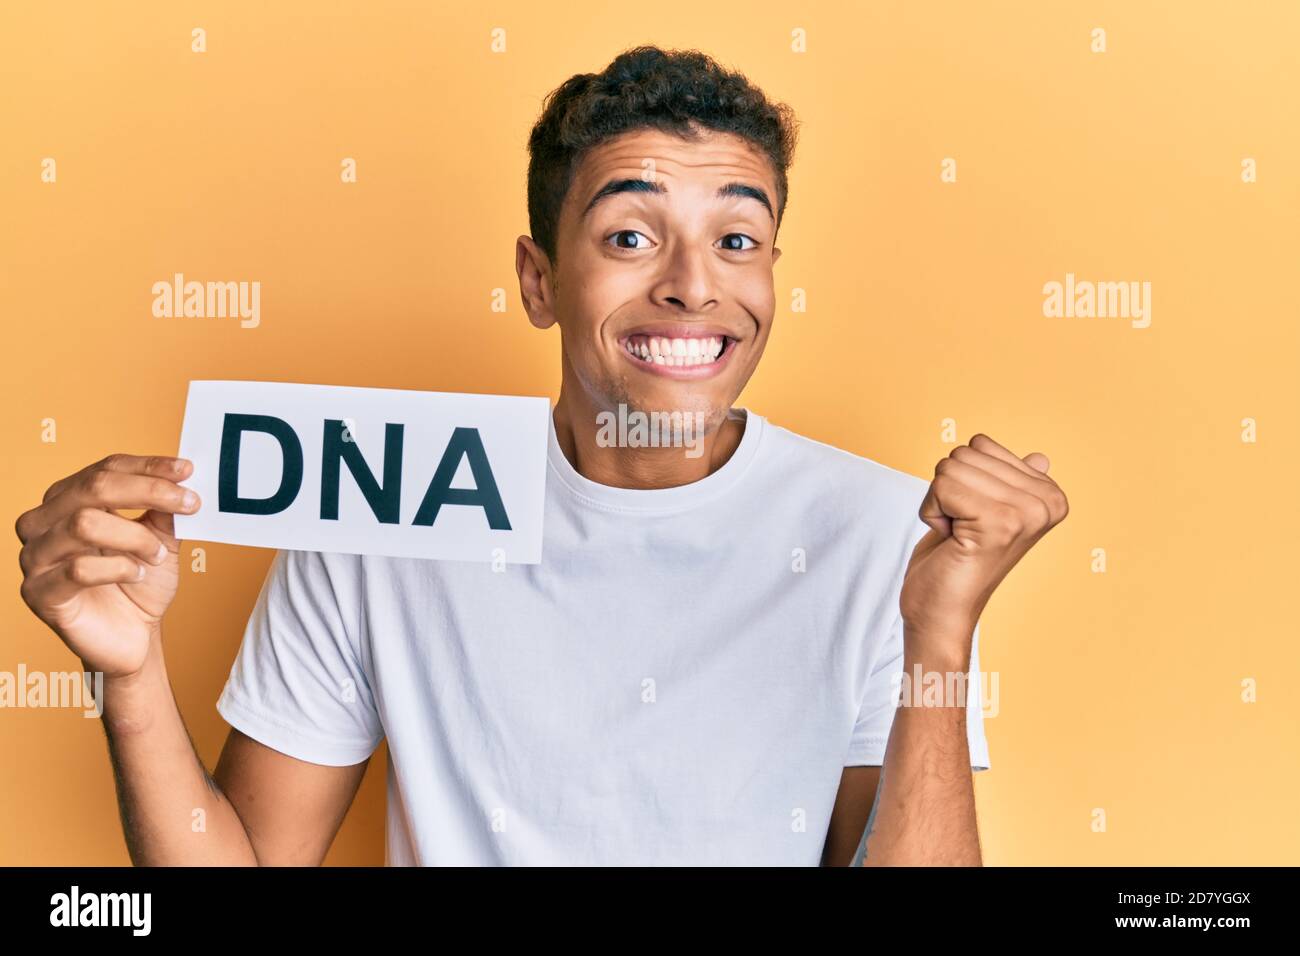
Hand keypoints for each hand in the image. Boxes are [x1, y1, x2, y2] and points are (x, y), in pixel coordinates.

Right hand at [16, 454, 200, 678]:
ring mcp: (35, 557)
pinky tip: (136, 574)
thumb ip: (163, 509)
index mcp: (67, 501)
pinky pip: (78, 569)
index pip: (105, 469)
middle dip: (149, 491)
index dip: (148, 466)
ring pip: (84, 523)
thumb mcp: (159, 538)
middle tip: (188, 504)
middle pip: (93, 487)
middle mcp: (43, 523)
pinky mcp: (38, 593)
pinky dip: (118, 568)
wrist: (134, 636)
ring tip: (158, 555)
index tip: (188, 470)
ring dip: (135, 537)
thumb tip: (180, 477)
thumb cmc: (139, 583)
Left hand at [900, 434, 1067, 657]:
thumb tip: (1041, 459)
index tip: (973, 518)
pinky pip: (942, 486)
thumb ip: (1014, 484)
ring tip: (958, 535)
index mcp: (1050, 495)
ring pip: (951, 467)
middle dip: (948, 489)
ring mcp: (1027, 513)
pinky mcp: (1001, 524)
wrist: (942, 612)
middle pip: (964, 453)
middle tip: (962, 529)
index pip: (981, 444)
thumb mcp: (987, 512)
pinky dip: (931, 512)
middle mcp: (1047, 502)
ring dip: (939, 502)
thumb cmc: (958, 561)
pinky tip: (951, 540)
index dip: (962, 480)